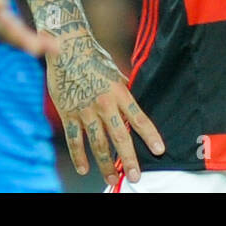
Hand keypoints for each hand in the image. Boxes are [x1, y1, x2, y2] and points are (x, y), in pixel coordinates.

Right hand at [48, 32, 163, 184]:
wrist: (66, 47)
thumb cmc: (92, 57)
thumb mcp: (114, 71)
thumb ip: (123, 89)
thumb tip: (134, 101)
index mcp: (119, 92)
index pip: (138, 118)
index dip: (150, 135)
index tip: (159, 150)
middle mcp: (104, 104)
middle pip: (119, 136)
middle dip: (128, 159)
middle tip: (135, 177)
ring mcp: (85, 110)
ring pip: (97, 143)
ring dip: (105, 164)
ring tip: (112, 178)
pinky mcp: (68, 113)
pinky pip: (74, 139)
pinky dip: (79, 155)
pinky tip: (85, 168)